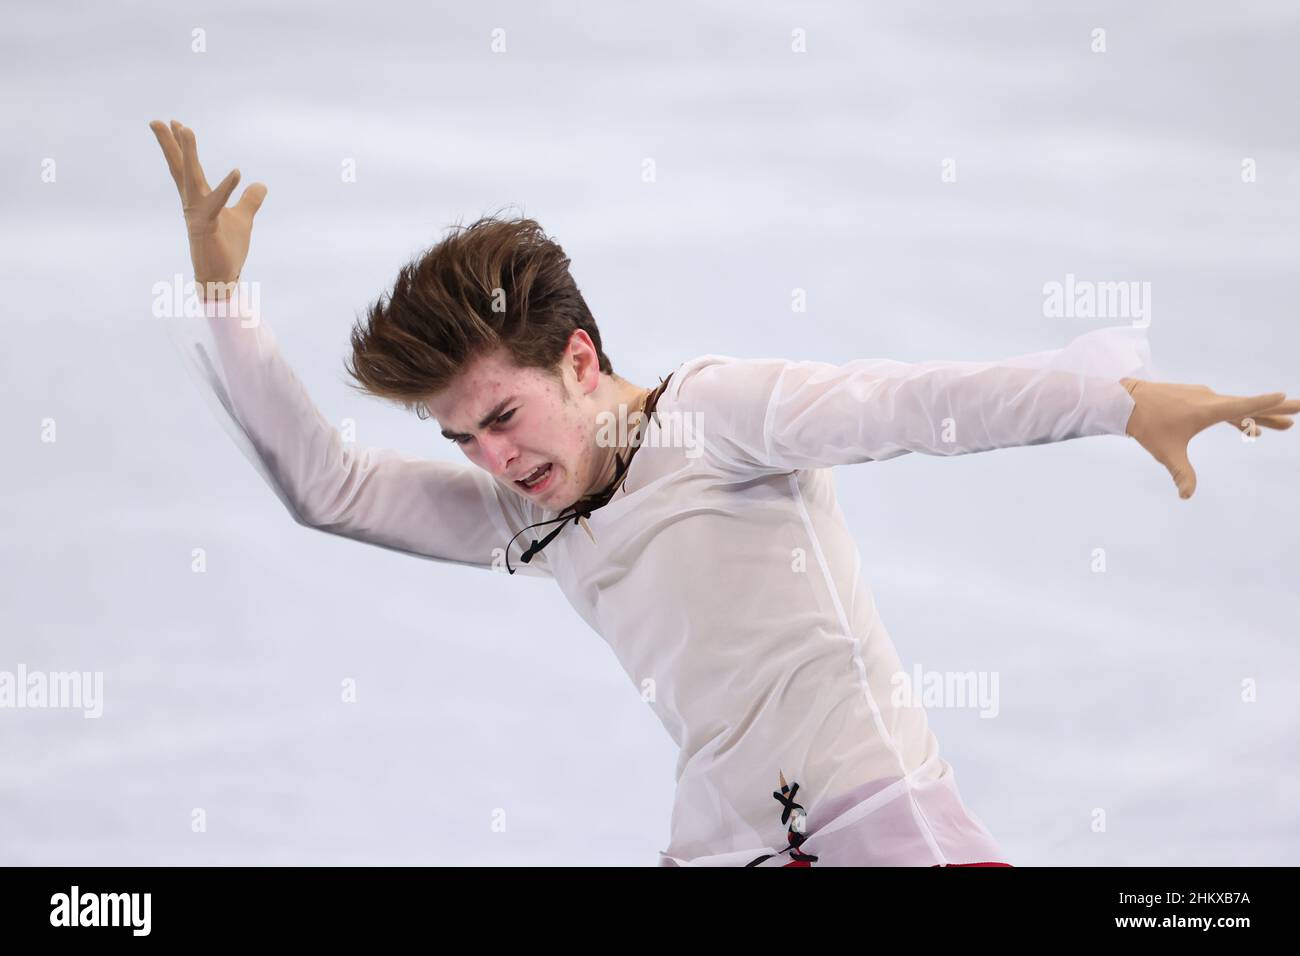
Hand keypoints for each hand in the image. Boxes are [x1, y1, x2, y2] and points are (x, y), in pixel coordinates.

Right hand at [149, 119, 265, 292]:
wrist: (222, 276)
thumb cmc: (228, 248)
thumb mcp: (243, 218)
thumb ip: (250, 200)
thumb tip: (260, 185)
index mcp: (198, 199)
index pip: (187, 169)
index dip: (180, 147)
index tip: (174, 124)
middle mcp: (193, 203)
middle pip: (180, 168)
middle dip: (171, 144)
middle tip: (159, 120)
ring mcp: (197, 214)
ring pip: (191, 178)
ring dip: (188, 154)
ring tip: (185, 129)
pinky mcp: (208, 226)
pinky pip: (216, 203)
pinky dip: (226, 189)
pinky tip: (237, 172)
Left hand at [1119, 377, 1297, 499]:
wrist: (1124, 400)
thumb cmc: (1146, 425)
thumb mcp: (1165, 451)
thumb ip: (1180, 473)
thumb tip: (1186, 496)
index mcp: (1208, 409)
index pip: (1243, 407)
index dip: (1266, 404)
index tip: (1287, 397)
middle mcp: (1209, 399)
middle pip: (1248, 405)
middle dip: (1275, 409)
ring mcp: (1203, 396)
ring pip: (1237, 406)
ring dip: (1260, 415)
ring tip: (1285, 425)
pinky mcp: (1195, 397)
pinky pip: (1224, 406)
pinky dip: (1240, 416)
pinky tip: (1247, 428)